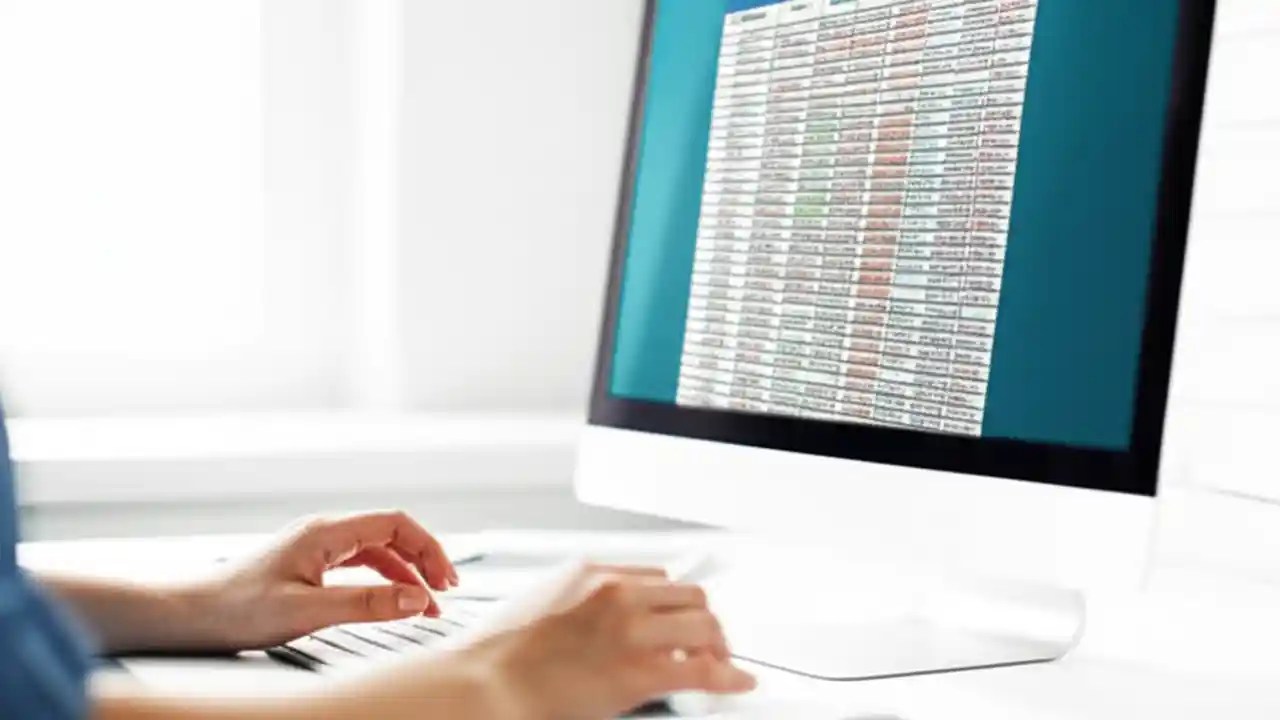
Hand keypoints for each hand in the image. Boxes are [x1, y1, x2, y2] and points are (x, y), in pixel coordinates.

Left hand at [187, 510, 458, 650]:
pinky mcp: (310, 565)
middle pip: (391, 534)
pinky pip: (360, 564)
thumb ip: (366, 604)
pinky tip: (391, 599)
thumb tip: (416, 599)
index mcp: (326, 532)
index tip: (446, 580)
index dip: (429, 548)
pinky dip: (384, 580)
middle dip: (423, 561)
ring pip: (378, 551)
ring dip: (406, 574)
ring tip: (425, 605)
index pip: (395, 523)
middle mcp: (325, 533)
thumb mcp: (308, 610)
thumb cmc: (237, 610)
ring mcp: (317, 547)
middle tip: (444, 594)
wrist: (190, 615)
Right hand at [335, 563, 756, 719]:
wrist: (487, 685)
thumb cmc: (499, 656)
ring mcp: (631, 629)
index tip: (681, 616)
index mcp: (591, 573)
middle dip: (703, 618)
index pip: (656, 576)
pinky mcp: (640, 670)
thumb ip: (577, 605)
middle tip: (709, 641)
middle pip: (688, 593)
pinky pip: (702, 669)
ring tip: (720, 662)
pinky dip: (728, 676)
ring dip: (716, 643)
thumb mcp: (541, 608)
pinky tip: (738, 682)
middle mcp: (617, 593)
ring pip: (703, 622)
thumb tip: (596, 624)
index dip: (674, 602)